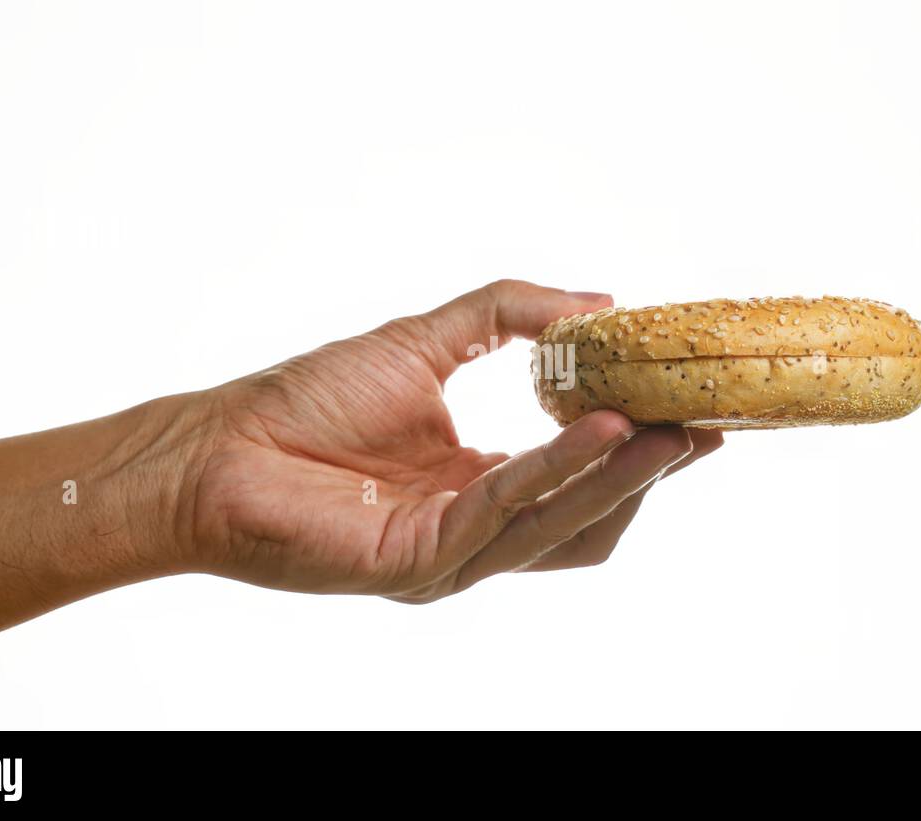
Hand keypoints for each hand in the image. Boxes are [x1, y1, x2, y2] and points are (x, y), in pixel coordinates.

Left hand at [185, 280, 723, 600]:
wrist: (217, 449)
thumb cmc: (306, 402)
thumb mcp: (426, 340)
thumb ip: (509, 316)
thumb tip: (599, 300)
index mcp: (482, 486)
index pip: (581, 480)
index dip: (642, 449)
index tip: (697, 406)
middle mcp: (477, 530)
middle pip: (589, 518)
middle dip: (650, 475)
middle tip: (703, 424)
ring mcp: (454, 555)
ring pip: (562, 527)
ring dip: (622, 479)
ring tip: (671, 430)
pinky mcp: (422, 563)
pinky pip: (507, 512)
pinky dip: (559, 470)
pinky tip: (600, 429)